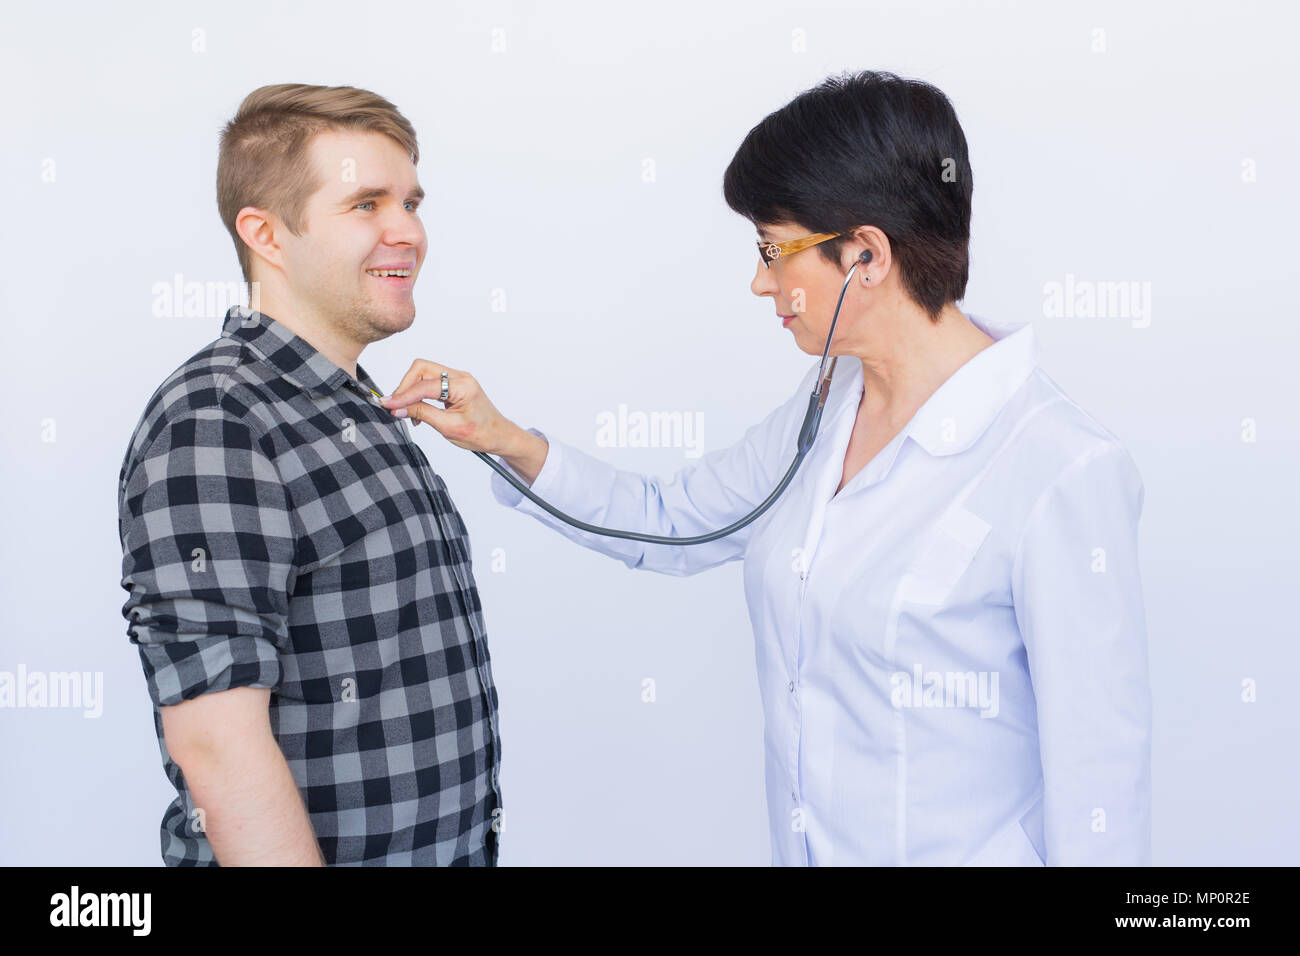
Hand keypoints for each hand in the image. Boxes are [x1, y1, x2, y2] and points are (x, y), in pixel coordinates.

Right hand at [380, 360, 518, 454]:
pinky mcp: (453, 384)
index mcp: (463, 386)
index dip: (403, 395)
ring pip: (423, 373)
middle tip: (395, 406)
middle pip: (422, 368)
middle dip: (405, 386)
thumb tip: (398, 409)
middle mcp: (460, 377)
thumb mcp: (449, 427)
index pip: (425, 385)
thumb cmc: (481, 434)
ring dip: (411, 391)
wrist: (498, 436)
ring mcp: (457, 379)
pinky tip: (417, 411)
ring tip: (408, 412)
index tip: (387, 405)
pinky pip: (429, 382)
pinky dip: (419, 394)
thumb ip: (422, 414)